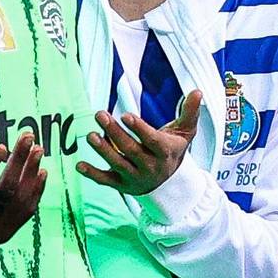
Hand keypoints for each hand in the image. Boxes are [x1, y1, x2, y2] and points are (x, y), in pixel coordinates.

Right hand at [0, 131, 46, 263]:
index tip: (1, 146)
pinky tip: (41, 172)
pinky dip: (35, 192)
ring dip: (31, 173)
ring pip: (21, 200)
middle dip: (19, 161)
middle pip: (6, 190)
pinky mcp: (8, 232)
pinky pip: (26, 211)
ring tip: (38, 150)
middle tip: (28, 136)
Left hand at [78, 89, 201, 194]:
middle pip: (131, 150)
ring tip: (90, 135)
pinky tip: (80, 165)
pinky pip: (106, 181)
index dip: (139, 129)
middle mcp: (150, 167)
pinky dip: (92, 174)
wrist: (168, 184)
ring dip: (102, 150)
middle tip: (100, 114)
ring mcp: (134, 177)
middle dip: (115, 133)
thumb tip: (197, 91)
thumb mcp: (184, 133)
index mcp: (165, 152)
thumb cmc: (172, 150)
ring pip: (117, 164)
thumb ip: (190, 112)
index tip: (126, 115)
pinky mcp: (121, 185)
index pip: (151, 141)